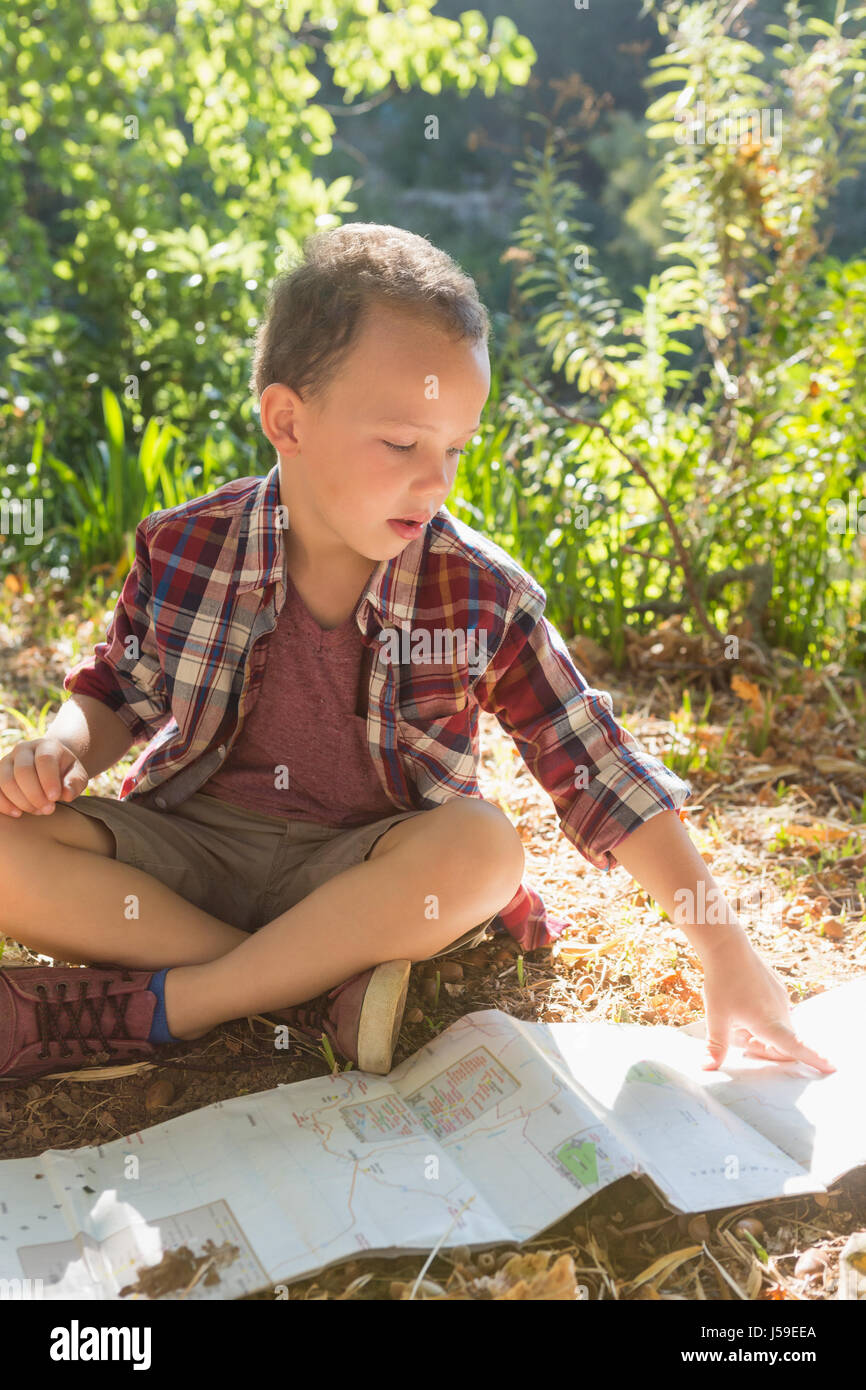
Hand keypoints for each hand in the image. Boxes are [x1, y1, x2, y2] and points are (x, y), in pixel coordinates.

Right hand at [0, 737, 89, 815]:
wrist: (50, 767)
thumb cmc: (65, 772)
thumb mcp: (77, 774)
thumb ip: (75, 782)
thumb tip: (66, 794)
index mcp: (46, 746)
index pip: (44, 759)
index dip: (48, 780)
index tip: (55, 798)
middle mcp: (23, 749)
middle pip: (22, 770)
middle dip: (35, 794)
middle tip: (48, 810)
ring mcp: (7, 761)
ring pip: (6, 780)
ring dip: (21, 800)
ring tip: (38, 811)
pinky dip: (3, 803)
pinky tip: (18, 813)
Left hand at [700, 933, 835, 1073]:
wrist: (727, 947)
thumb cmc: (722, 983)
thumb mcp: (716, 1018)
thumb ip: (717, 1047)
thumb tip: (708, 1068)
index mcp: (769, 1023)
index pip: (796, 1047)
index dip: (814, 1058)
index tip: (831, 1066)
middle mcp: (781, 1011)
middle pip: (781, 1043)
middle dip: (762, 1048)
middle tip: (735, 1037)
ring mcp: (781, 998)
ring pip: (777, 1026)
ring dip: (760, 1032)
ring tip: (735, 1019)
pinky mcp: (778, 988)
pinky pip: (775, 1011)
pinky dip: (762, 1017)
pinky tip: (741, 1003)